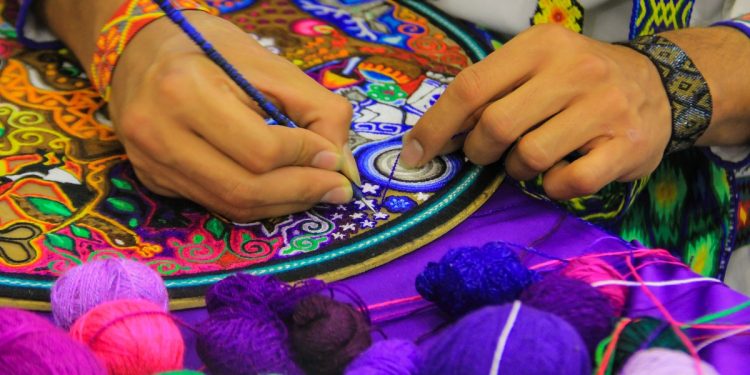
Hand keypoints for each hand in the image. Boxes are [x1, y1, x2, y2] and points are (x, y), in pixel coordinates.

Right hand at [109, 12, 356, 220]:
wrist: (142, 50)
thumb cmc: (213, 50)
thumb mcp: (271, 66)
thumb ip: (318, 111)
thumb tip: (342, 166)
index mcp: (185, 90)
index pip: (260, 150)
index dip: (306, 158)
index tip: (334, 158)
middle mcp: (158, 131)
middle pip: (244, 188)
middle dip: (302, 192)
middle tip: (337, 189)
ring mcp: (150, 161)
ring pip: (230, 204)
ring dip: (283, 204)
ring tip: (316, 191)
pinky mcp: (153, 179)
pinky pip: (215, 203)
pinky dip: (256, 202)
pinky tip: (281, 190)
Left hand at [401, 24, 671, 199]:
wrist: (661, 85)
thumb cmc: (579, 80)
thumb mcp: (536, 66)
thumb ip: (490, 90)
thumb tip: (436, 133)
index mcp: (541, 46)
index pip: (471, 87)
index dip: (436, 126)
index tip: (416, 154)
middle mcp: (574, 71)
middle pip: (495, 127)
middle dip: (479, 151)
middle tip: (487, 153)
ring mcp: (604, 109)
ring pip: (530, 157)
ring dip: (518, 170)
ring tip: (531, 158)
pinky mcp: (627, 146)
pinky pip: (569, 183)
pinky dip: (554, 186)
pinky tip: (562, 171)